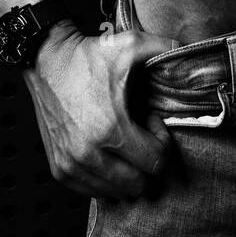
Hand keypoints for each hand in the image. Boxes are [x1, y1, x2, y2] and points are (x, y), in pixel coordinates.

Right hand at [23, 20, 176, 198]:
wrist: (45, 58)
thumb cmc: (88, 54)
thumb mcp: (131, 44)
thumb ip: (166, 47)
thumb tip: (190, 49)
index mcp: (110, 129)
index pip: (155, 163)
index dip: (161, 142)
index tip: (151, 121)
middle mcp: (88, 154)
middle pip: (138, 184)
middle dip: (146, 161)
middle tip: (140, 133)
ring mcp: (71, 165)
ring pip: (115, 192)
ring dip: (126, 170)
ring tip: (122, 141)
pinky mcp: (59, 169)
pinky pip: (92, 191)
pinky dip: (105, 178)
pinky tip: (105, 150)